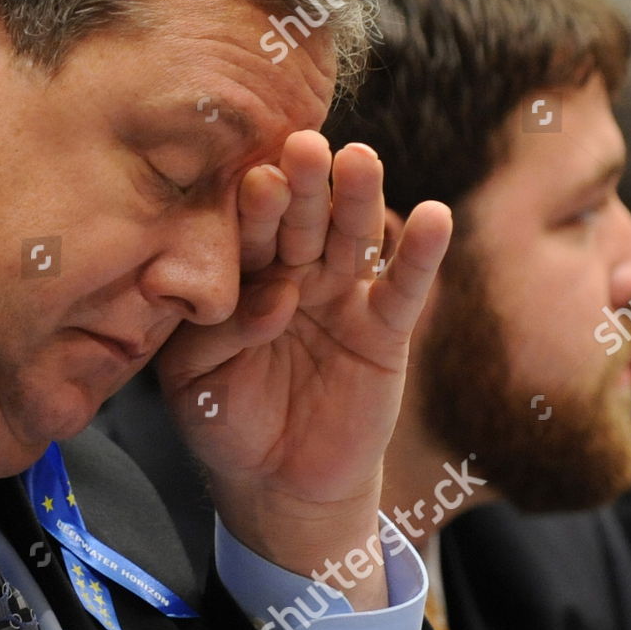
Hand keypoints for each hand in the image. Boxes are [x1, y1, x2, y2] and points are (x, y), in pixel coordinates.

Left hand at [153, 130, 450, 603]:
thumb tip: (274, 297)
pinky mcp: (384, 329)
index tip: (257, 179)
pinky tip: (434, 217)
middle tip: (306, 146)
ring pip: (350, 239)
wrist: (277, 483)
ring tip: (362, 160)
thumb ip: (220, 332)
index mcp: (239, 275)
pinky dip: (421, 254)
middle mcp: (291, 272)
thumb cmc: (225, 421)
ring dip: (357, 199)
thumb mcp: (197, 381)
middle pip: (299, 221)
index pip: (246, 233)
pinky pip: (403, 288)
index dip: (253, 208)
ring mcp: (339, 296)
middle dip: (304, 185)